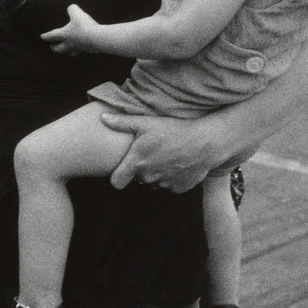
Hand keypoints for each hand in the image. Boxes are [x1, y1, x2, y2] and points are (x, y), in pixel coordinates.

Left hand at [40, 4, 103, 55]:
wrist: (99, 38)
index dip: (46, 36)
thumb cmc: (85, 26)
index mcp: (64, 35)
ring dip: (68, 51)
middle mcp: (70, 44)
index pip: (52, 36)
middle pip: (58, 49)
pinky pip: (83, 51)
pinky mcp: (89, 51)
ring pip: (71, 52)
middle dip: (54, 47)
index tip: (42, 37)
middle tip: (52, 46)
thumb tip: (71, 8)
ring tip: (68, 50)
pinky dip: (82, 50)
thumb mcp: (77, 13)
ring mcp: (79, 49)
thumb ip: (72, 9)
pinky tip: (84, 47)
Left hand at [99, 111, 231, 192]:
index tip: (122, 169)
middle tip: (152, 153)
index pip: (116, 182)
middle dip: (142, 168)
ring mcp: (164, 184)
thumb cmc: (174, 129)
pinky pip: (170, 185)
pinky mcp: (178, 188)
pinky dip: (172, 177)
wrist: (205, 142)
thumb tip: (101, 118)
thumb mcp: (146, 122)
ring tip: (167, 155)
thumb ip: (122, 123)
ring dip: (157, 172)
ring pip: (154, 181)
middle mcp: (148, 177)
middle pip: (138, 179)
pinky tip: (179, 162)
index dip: (117, 176)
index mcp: (137, 162)